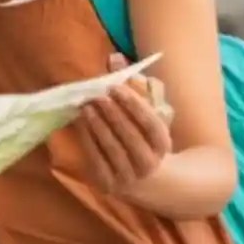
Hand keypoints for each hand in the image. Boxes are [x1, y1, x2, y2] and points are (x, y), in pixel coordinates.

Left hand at [76, 53, 172, 194]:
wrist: (147, 180)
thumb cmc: (144, 137)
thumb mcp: (147, 111)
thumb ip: (133, 83)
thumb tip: (115, 58)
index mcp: (163, 145)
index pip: (151, 124)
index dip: (134, 104)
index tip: (115, 86)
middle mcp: (148, 164)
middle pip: (130, 136)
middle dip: (112, 113)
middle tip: (96, 94)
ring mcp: (129, 177)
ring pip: (112, 148)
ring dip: (97, 126)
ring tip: (85, 106)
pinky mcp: (109, 185)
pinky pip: (97, 160)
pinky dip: (88, 140)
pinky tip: (80, 123)